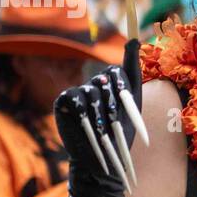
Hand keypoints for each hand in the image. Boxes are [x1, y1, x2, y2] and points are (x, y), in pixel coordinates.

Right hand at [53, 37, 148, 188]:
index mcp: (112, 83)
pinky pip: (75, 97)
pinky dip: (84, 112)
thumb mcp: (133, 102)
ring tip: (104, 129)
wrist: (104, 159)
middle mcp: (95, 84)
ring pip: (92, 90)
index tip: (127, 85)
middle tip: (115, 121)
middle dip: (115, 102)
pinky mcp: (63, 101)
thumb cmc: (122, 132)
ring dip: (101, 112)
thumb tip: (132, 37)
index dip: (124, 80)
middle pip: (106, 79)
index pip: (118, 72)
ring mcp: (78, 91)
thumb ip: (132, 71)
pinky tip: (87, 124)